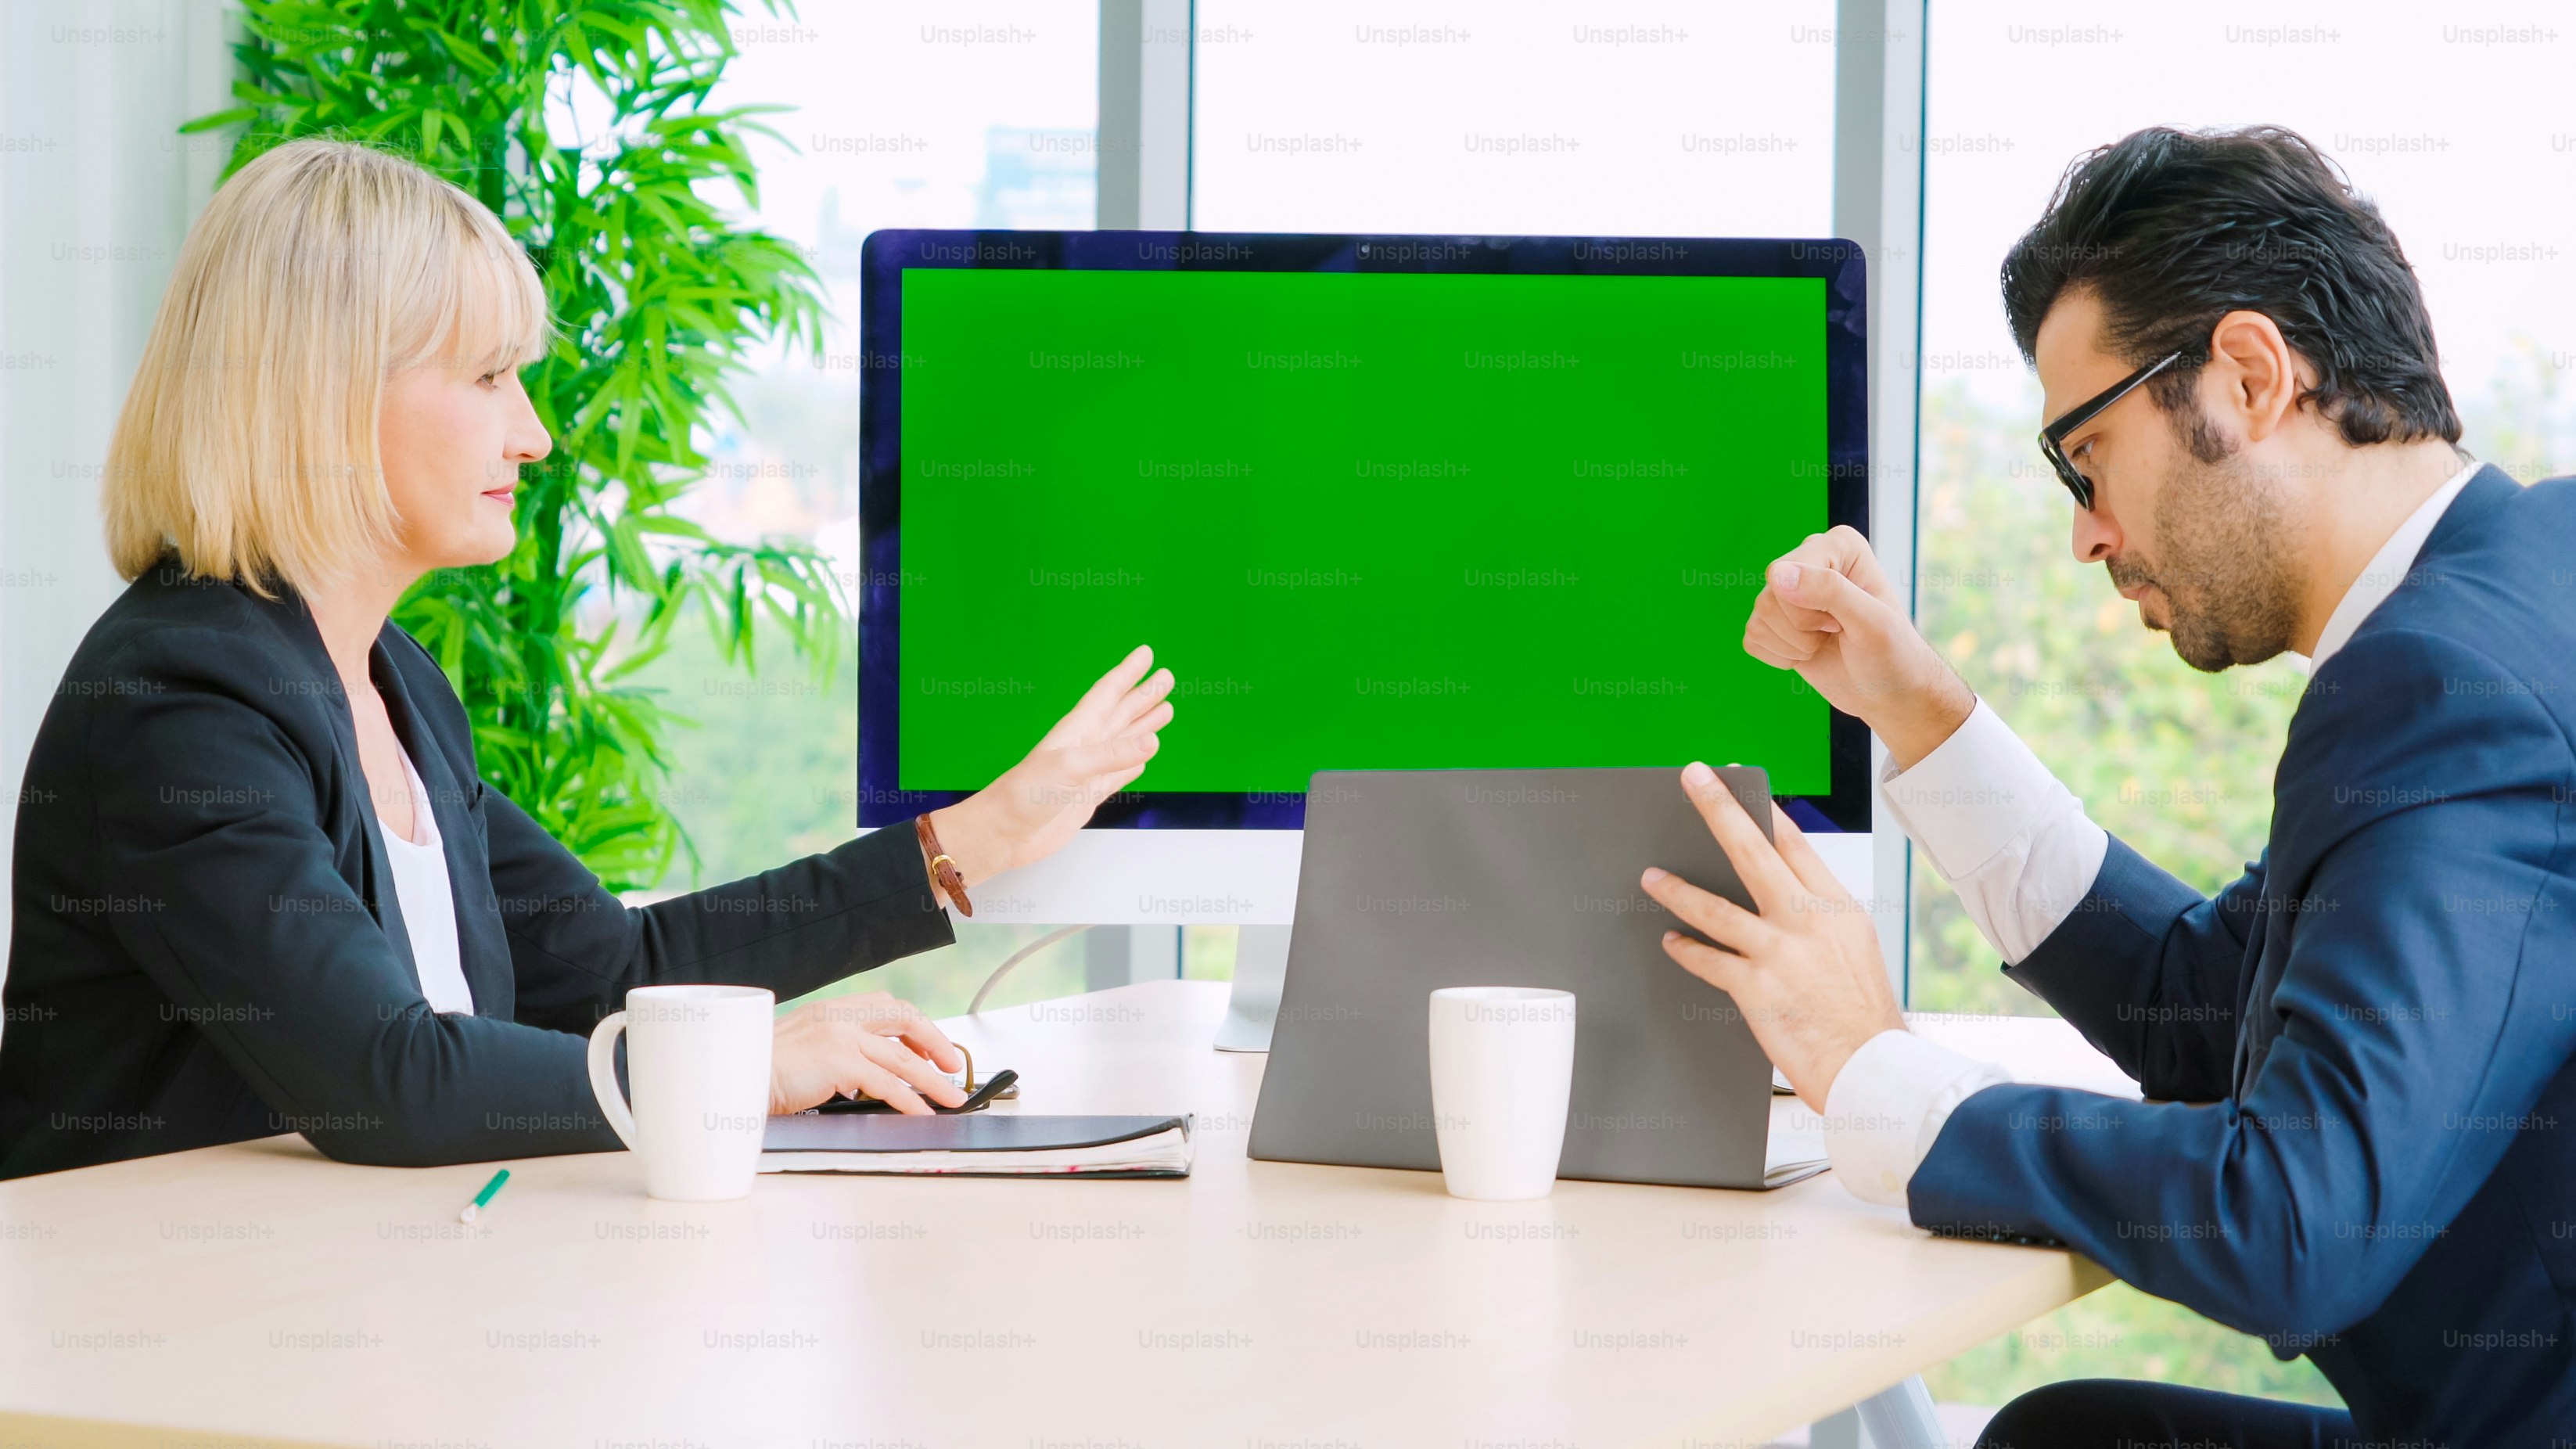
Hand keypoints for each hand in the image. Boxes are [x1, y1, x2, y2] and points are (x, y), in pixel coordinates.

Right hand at [769, 992, 968, 1114]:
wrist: (733, 1074)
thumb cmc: (762, 1068)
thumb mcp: (803, 1045)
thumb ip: (835, 1048)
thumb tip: (866, 1072)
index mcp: (833, 1009)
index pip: (889, 1007)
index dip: (916, 1027)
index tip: (929, 1047)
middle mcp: (840, 1016)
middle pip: (906, 1020)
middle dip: (936, 1043)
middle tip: (952, 1066)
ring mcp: (841, 1036)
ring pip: (903, 1058)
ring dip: (933, 1081)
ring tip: (951, 1097)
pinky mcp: (840, 1062)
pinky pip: (888, 1084)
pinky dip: (910, 1100)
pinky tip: (922, 1112)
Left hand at [925, 645, 1174, 893]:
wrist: (1006, 832)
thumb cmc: (1025, 793)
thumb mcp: (1071, 767)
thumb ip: (1112, 755)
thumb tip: (1152, 741)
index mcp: (1077, 730)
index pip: (1108, 693)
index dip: (1127, 673)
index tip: (1146, 654)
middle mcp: (1085, 746)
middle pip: (1121, 713)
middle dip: (1144, 695)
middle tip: (1167, 677)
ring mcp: (1088, 771)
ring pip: (1125, 741)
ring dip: (1144, 725)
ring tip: (1166, 710)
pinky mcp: (1089, 794)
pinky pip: (1119, 774)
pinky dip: (1134, 765)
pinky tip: (1144, 758)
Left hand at [1639, 761, 1903, 1112]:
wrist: (1872, 1066)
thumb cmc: (1864, 1014)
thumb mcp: (1853, 948)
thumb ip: (1817, 918)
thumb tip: (1778, 896)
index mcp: (1836, 907)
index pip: (1794, 843)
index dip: (1763, 810)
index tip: (1739, 783)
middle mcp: (1807, 920)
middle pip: (1752, 851)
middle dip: (1718, 809)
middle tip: (1693, 777)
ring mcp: (1779, 951)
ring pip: (1714, 906)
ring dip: (1677, 889)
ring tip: (1651, 876)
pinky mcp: (1755, 987)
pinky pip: (1708, 959)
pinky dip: (1685, 949)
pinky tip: (1671, 940)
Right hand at [1742, 525, 1973, 769]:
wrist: (1888, 693)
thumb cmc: (1891, 655)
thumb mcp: (1871, 622)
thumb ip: (1829, 591)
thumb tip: (1776, 574)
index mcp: (1839, 545)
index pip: (1786, 572)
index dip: (1809, 611)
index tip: (1845, 622)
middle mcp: (1811, 560)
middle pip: (1770, 597)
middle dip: (1802, 630)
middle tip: (1837, 634)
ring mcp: (1789, 591)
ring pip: (1758, 619)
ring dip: (1793, 647)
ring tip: (1825, 644)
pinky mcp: (1774, 622)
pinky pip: (1752, 639)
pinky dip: (1779, 657)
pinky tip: (1809, 654)